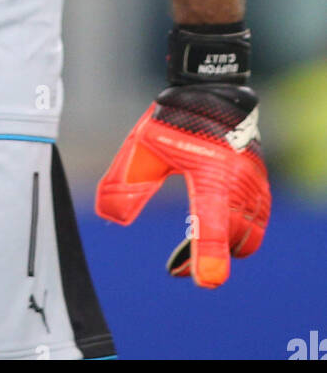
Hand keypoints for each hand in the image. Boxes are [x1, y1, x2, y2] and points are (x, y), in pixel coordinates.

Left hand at [95, 82, 269, 287]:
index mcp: (210, 171)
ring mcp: (255, 184)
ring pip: (248, 236)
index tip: (208, 281)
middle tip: (176, 267)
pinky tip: (211, 231)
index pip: (211, 220)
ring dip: (224, 249)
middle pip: (232, 239)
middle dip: (206, 259)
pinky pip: (256, 224)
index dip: (208, 252)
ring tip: (190, 253)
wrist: (211, 91)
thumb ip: (126, 183)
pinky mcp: (262, 184)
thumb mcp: (143, 146)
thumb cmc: (174, 118)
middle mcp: (239, 181)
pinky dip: (238, 236)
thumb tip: (111, 218)